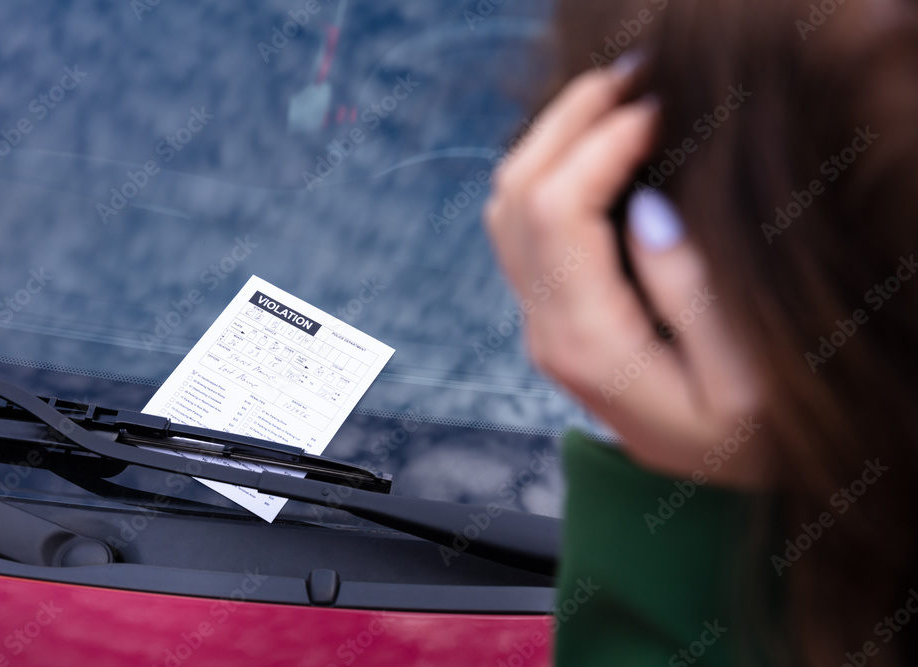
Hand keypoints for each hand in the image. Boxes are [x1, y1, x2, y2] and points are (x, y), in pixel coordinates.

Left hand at [483, 65, 766, 486]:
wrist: (696, 492)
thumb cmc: (735, 446)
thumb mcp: (742, 382)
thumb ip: (691, 292)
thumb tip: (645, 209)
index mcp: (587, 342)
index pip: (559, 212)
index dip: (601, 144)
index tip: (656, 109)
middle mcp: (546, 328)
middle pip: (517, 196)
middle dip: (567, 122)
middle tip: (628, 79)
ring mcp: (541, 321)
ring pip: (508, 207)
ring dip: (551, 140)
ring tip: (612, 101)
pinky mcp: (552, 314)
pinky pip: (524, 228)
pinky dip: (549, 172)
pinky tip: (593, 150)